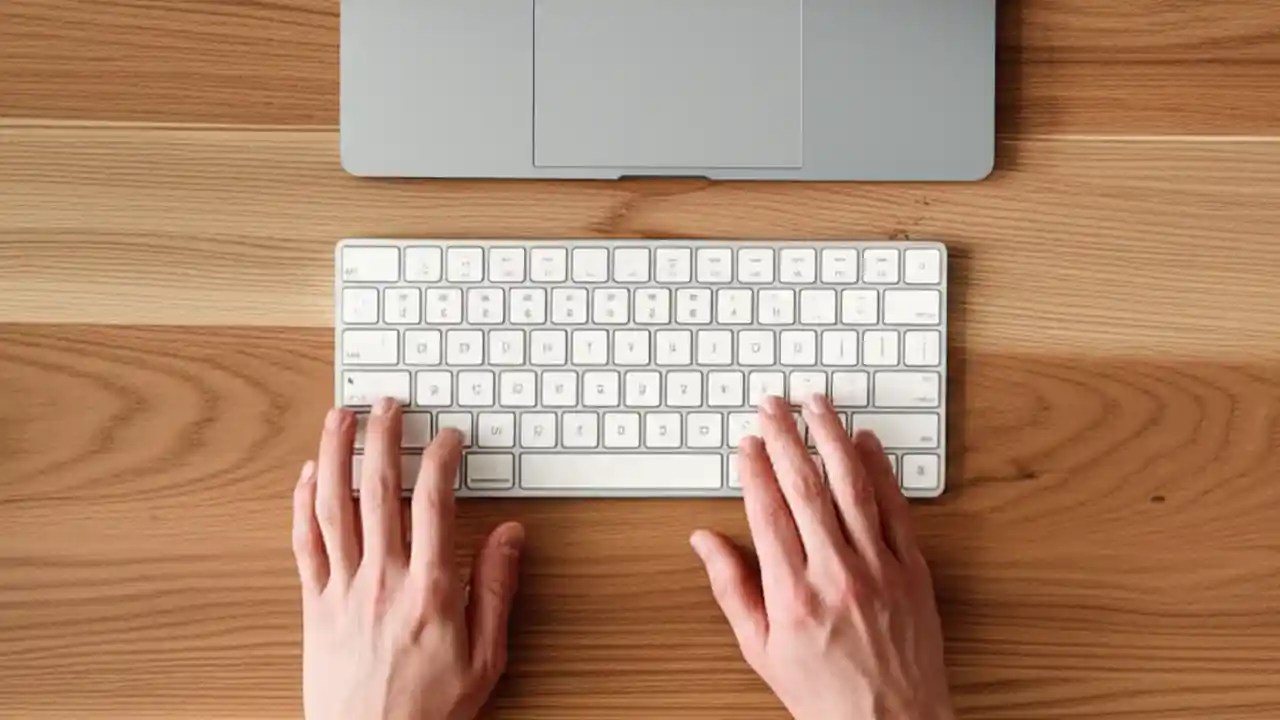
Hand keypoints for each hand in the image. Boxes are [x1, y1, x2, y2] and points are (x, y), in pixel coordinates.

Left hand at [292, 399, 524, 719]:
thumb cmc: (428, 710)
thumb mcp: (485, 657)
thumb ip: (495, 590)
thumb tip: (510, 536)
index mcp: (430, 590)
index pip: (434, 503)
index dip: (440, 459)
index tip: (448, 437)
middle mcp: (382, 580)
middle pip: (379, 490)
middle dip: (383, 437)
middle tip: (387, 403)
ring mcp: (342, 589)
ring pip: (333, 506)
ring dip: (334, 454)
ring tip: (339, 418)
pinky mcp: (313, 604)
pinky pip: (304, 542)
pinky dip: (303, 503)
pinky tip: (307, 475)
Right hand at [691, 395, 952, 719]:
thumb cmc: (824, 693)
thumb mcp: (760, 649)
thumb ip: (731, 588)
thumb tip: (704, 541)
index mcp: (793, 594)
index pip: (768, 511)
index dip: (755, 468)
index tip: (747, 440)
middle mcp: (836, 573)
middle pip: (806, 488)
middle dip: (786, 437)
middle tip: (773, 404)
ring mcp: (879, 568)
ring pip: (853, 486)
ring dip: (833, 438)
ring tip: (818, 404)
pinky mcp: (912, 569)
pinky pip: (895, 508)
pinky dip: (881, 471)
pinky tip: (867, 443)